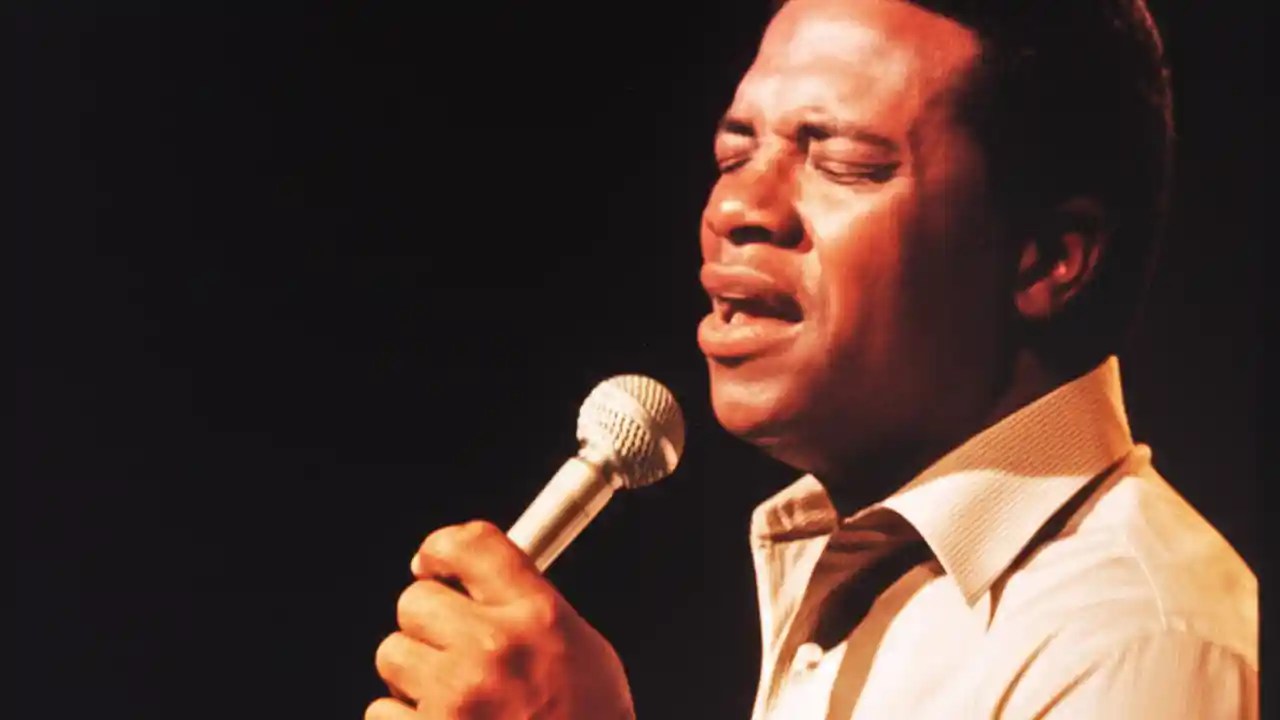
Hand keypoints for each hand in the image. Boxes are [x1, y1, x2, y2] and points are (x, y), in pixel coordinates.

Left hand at [367, 520, 634, 718]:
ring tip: (453, 701)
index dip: (441, 550)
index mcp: (537, 617)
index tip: (433, 564)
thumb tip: (478, 581)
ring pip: (392, 654)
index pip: (470, 545)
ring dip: (413, 676)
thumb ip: (531, 607)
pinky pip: (380, 712)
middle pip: (415, 599)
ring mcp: (456, 697)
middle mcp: (494, 648)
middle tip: (452, 650)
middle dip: (428, 624)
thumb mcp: (584, 651)